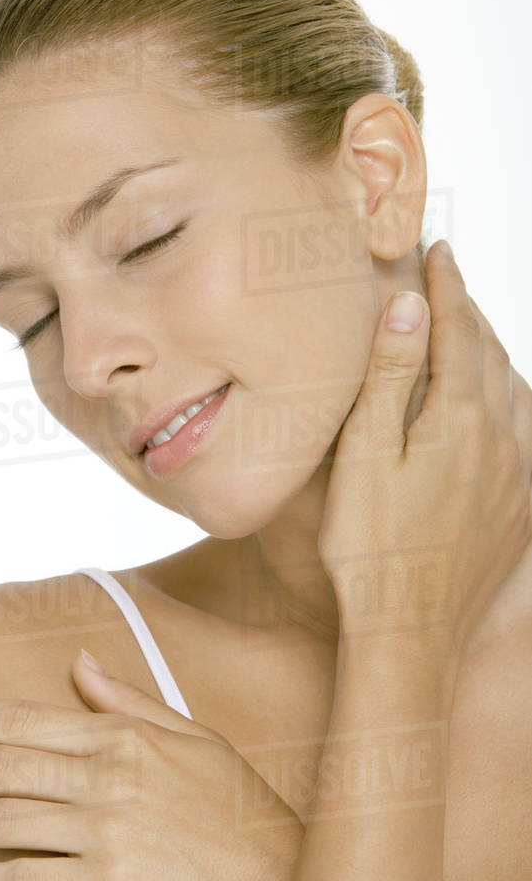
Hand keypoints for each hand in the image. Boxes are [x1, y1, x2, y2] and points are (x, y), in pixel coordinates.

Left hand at [0, 653, 303, 880]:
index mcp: (122, 735)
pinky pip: (30, 880)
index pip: (21, 718)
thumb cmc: (238, 806)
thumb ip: (127, 700)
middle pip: (2, 767)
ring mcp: (107, 833)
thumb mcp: (192, 736)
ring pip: (6, 824)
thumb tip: (78, 660)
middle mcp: (107, 778)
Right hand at [318, 238, 531, 655]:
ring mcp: (519, 476)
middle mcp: (504, 440)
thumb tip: (410, 306)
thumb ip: (390, 376)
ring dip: (492, 352)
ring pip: (517, 389)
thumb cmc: (370, 546)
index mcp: (461, 419)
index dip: (447, 285)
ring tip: (467, 333)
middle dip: (469, 312)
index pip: (457, 330)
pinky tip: (499, 403)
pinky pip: (529, 430)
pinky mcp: (522, 508)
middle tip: (448, 282)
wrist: (410, 630)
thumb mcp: (365, 453)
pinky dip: (512, 397)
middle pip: (492, 354)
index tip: (438, 250)